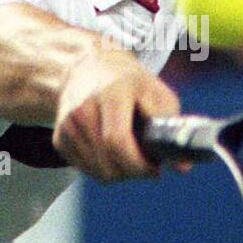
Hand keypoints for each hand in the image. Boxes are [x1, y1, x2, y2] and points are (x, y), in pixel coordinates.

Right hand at [54, 49, 187, 181]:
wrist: (87, 69)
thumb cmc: (130, 84)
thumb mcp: (158, 95)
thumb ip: (171, 129)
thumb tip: (182, 167)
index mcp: (111, 94)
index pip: (116, 141)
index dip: (138, 164)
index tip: (155, 169)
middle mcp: (83, 109)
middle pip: (107, 163)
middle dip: (133, 173)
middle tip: (147, 166)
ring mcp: (67, 124)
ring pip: (97, 172)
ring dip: (120, 173)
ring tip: (131, 155)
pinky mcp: (59, 138)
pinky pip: (86, 170)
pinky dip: (103, 169)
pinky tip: (112, 152)